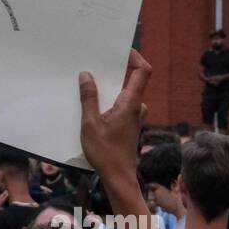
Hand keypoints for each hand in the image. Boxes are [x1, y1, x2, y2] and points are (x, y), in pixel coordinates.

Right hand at [79, 50, 151, 203]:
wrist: (118, 177)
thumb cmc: (105, 152)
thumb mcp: (90, 123)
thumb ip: (89, 98)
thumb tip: (86, 75)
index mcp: (131, 103)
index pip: (143, 71)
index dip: (136, 57)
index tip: (122, 50)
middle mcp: (137, 108)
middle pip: (133, 80)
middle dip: (116, 71)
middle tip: (97, 66)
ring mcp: (135, 117)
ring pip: (126, 94)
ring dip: (111, 88)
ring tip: (91, 86)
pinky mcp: (130, 126)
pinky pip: (122, 106)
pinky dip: (111, 101)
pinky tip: (94, 107)